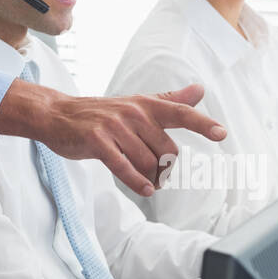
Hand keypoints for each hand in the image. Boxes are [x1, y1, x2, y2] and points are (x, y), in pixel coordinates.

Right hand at [0, 80, 226, 196]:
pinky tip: (145, 188)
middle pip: (166, 150)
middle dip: (166, 168)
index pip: (179, 113)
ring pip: (147, 162)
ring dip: (152, 178)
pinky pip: (124, 168)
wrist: (56, 115)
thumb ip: (168, 101)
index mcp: (144, 105)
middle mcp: (132, 113)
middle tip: (159, 175)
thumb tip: (199, 90)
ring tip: (148, 183)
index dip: (202, 123)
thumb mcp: (134, 104)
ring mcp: (114, 127)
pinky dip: (138, 182)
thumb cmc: (99, 113)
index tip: (222, 134)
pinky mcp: (98, 142)